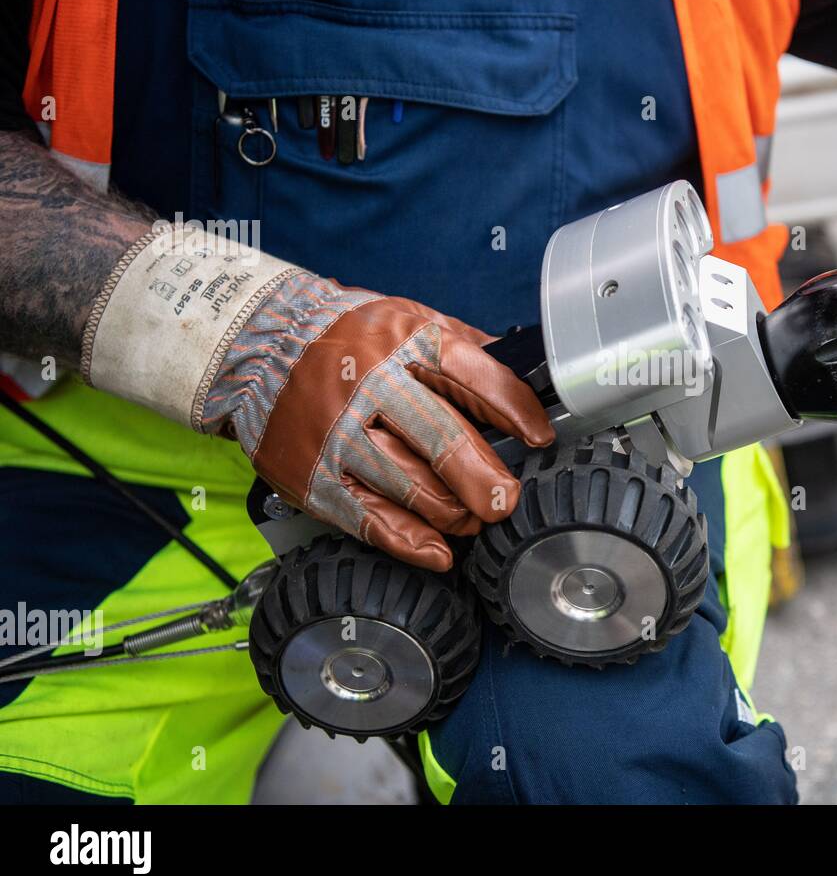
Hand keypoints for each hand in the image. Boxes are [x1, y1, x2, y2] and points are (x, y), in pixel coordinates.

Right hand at [204, 275, 553, 570]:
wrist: (258, 345)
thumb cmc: (351, 338)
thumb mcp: (411, 323)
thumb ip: (467, 353)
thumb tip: (528, 380)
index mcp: (406, 342)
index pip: (473, 377)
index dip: (514, 411)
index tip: (538, 438)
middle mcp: (371, 384)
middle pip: (440, 438)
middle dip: (482, 478)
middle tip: (505, 500)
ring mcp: (338, 432)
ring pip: (408, 484)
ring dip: (452, 511)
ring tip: (475, 520)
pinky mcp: (314, 474)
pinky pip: (367, 516)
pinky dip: (407, 541)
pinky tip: (436, 552)